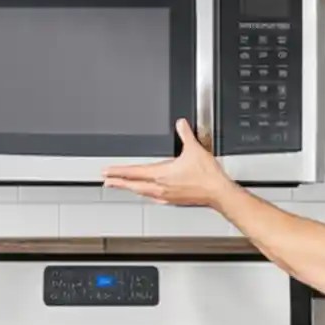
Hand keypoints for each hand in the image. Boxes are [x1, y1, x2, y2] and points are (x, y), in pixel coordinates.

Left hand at [102, 119, 236, 207]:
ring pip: (142, 192)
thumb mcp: (194, 149)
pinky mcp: (174, 200)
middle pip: (133, 185)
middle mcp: (160, 187)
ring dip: (131, 189)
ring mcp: (166, 195)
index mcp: (161, 174)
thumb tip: (180, 124)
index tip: (107, 172)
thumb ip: (185, 134)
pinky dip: (146, 194)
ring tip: (124, 187)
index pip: (133, 173)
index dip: (118, 172)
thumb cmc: (207, 176)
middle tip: (107, 182)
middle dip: (119, 183)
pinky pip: (154, 197)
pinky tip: (148, 194)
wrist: (217, 192)